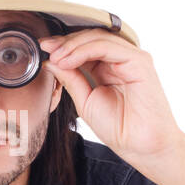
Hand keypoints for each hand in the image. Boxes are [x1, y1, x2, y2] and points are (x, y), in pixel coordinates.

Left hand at [41, 28, 184, 169]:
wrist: (141, 146)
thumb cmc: (119, 128)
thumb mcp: (85, 101)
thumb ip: (71, 79)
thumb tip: (51, 61)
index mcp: (109, 67)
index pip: (84, 47)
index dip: (62, 46)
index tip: (42, 49)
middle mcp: (121, 59)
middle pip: (90, 38)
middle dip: (65, 42)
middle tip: (45, 47)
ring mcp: (132, 58)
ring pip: (98, 38)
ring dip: (72, 45)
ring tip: (55, 56)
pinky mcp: (139, 61)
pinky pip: (107, 47)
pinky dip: (84, 51)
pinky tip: (68, 60)